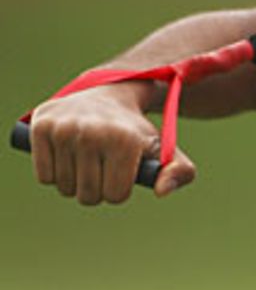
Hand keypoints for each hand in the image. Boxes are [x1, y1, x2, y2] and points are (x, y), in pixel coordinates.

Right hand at [28, 83, 194, 203]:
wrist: (108, 93)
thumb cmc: (136, 130)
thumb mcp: (165, 149)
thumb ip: (180, 172)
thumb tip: (161, 192)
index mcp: (125, 140)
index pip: (115, 196)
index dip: (120, 190)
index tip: (123, 171)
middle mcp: (92, 132)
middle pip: (88, 195)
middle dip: (97, 190)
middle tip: (103, 166)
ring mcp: (64, 128)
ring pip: (64, 187)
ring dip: (75, 182)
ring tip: (87, 158)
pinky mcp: (40, 126)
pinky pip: (43, 176)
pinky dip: (54, 173)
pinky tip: (67, 153)